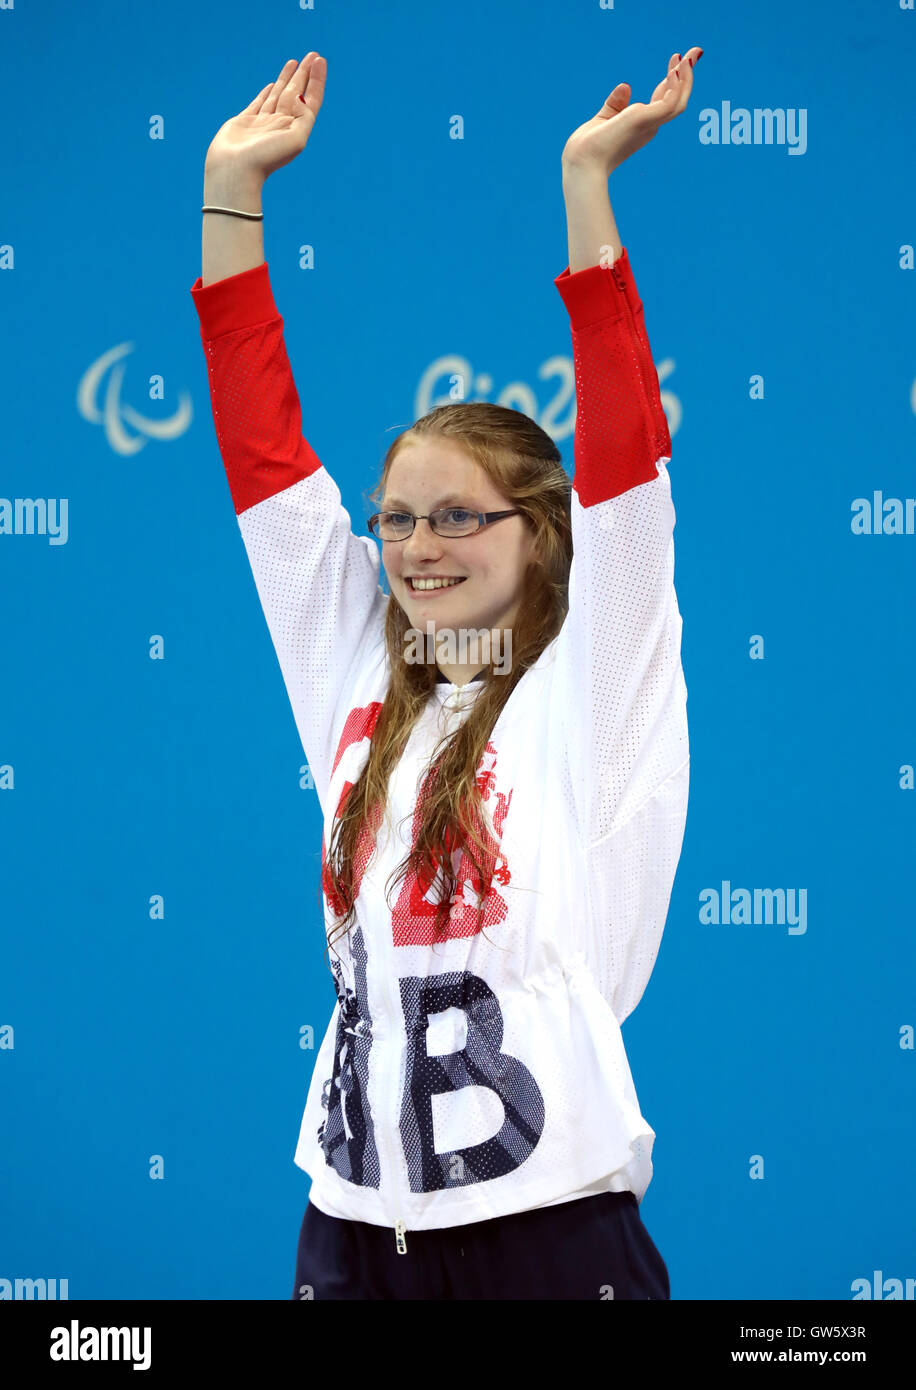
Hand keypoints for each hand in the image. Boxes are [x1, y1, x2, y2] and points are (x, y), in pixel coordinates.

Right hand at [205, 53, 327, 180]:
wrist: (234, 170)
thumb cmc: (264, 159)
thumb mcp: (294, 139)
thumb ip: (303, 117)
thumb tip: (300, 97)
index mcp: (295, 129)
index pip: (310, 100)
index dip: (316, 80)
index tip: (320, 61)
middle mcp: (281, 126)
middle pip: (296, 93)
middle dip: (304, 74)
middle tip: (312, 55)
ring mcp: (263, 124)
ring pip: (278, 95)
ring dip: (287, 79)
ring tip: (295, 62)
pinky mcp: (246, 122)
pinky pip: (260, 103)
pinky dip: (268, 93)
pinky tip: (273, 85)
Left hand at [561, 48, 701, 177]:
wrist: (582, 161)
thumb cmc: (588, 147)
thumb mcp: (605, 118)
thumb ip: (615, 104)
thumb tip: (626, 86)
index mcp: (641, 125)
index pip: (663, 99)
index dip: (673, 80)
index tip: (676, 59)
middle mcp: (650, 126)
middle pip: (677, 99)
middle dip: (687, 76)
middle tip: (695, 51)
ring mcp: (649, 124)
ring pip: (679, 101)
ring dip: (686, 78)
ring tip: (687, 56)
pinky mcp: (646, 120)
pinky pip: (670, 101)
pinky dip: (676, 85)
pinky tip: (674, 69)